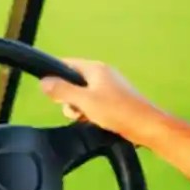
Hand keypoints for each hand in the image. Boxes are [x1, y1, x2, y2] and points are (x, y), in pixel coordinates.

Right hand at [40, 59, 160, 143]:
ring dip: (79, 107)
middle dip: (68, 97)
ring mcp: (110, 87)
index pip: (66, 64)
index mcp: (95, 68)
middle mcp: (102, 74)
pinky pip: (94, 102)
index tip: (50, 92)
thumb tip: (43, 82)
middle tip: (74, 110)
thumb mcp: (84, 101)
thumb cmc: (116, 110)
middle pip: (73, 81)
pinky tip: (95, 121)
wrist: (146, 126)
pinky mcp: (115, 100)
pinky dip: (90, 111)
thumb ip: (62, 90)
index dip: (54, 75)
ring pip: (83, 94)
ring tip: (86, 118)